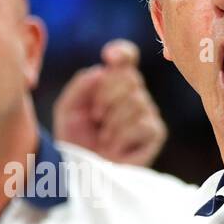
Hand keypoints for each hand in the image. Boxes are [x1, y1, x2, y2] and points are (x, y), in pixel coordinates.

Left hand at [53, 39, 167, 165]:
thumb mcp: (68, 109)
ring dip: (112, 122)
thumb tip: (102, 70)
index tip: (109, 57)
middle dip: (106, 97)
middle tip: (95, 118)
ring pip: (136, 101)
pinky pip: (143, 123)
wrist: (81, 172)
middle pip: (129, 78)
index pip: (127, 57)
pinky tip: (114, 148)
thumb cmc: (75, 140)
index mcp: (112, 82)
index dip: (122, 52)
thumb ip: (81, 85)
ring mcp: (147, 112)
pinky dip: (123, 137)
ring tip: (103, 137)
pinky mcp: (155, 132)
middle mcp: (134, 93)